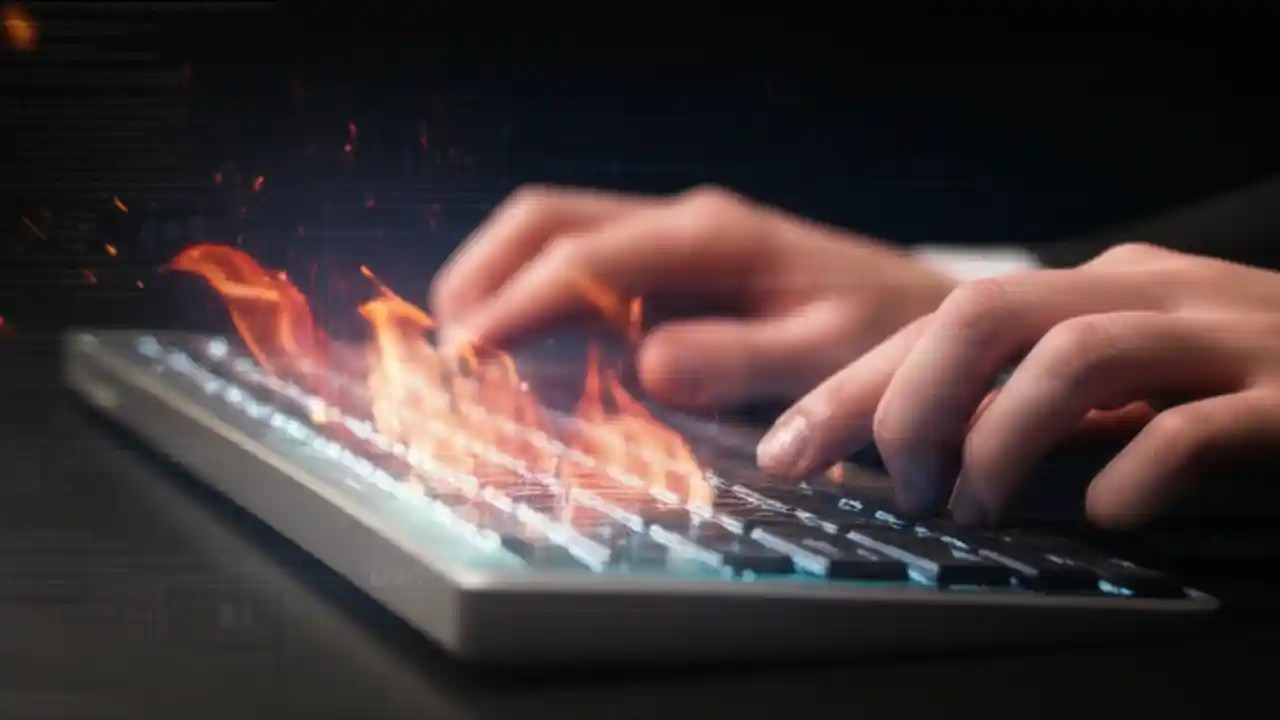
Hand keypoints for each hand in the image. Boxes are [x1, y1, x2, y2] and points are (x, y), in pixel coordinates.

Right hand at [430, 184, 955, 410]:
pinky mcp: (669, 274)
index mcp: (712, 235)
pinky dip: (534, 308)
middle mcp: (681, 225)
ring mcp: (671, 245)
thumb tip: (648, 362)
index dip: (515, 302)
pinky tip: (518, 354)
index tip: (468, 353)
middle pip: (546, 220)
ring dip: (498, 286)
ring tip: (463, 353)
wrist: (918, 314)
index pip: (583, 253)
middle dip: (482, 274)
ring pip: (554, 240)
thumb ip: (742, 361)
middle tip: (445, 350)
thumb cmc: (883, 335)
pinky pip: (582, 276)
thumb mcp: (828, 356)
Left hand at [757, 242, 1279, 528]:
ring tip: (978, 509)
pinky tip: (1107, 517)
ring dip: (999, 441)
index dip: (851, 389)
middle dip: (907, 405)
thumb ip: (1040, 399)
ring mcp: (1220, 339)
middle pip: (983, 315)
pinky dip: (1130, 475)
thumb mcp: (1130, 379)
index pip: (939, 322)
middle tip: (897, 487)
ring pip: (1073, 355)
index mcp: (1095, 290)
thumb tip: (914, 455)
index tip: (785, 453)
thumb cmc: (1249, 387)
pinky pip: (1192, 426)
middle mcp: (1146, 295)